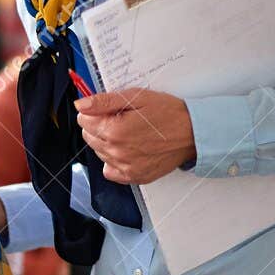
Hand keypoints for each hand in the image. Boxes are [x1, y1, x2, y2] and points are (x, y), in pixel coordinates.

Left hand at [75, 89, 195, 184]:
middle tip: (123, 119)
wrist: (194, 133)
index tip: (111, 109)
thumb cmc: (168, 113)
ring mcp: (125, 167)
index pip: (83, 120)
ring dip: (107, 142)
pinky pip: (110, 170)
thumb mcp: (137, 97)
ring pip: (99, 152)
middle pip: (89, 136)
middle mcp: (116, 152)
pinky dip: (114, 160)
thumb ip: (104, 101)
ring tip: (130, 133)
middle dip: (100, 125)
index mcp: (114, 131)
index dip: (95, 111)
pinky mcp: (134, 176)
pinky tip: (129, 149)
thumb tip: (80, 105)